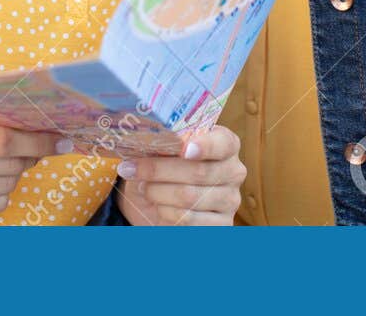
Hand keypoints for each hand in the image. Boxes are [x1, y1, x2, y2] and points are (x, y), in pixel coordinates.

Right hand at [0, 97, 59, 224]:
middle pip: (8, 165)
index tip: (61, 139)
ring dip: (14, 173)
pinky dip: (0, 192)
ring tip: (1, 162)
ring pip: (6, 185)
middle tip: (33, 148)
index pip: (3, 140)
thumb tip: (44, 114)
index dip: (37, 141)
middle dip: (30, 156)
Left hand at [113, 126, 244, 225]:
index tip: (184, 149)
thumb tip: (144, 141)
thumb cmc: (168, 167)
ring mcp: (230, 200)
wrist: (166, 201)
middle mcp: (234, 171)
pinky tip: (157, 206)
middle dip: (158, 170)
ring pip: (189, 197)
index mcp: (226, 144)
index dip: (205, 145)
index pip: (223, 142)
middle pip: (198, 172)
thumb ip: (164, 143)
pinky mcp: (221, 225)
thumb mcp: (166, 150)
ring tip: (143, 188)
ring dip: (156, 192)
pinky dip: (165, 212)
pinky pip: (188, 220)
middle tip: (131, 169)